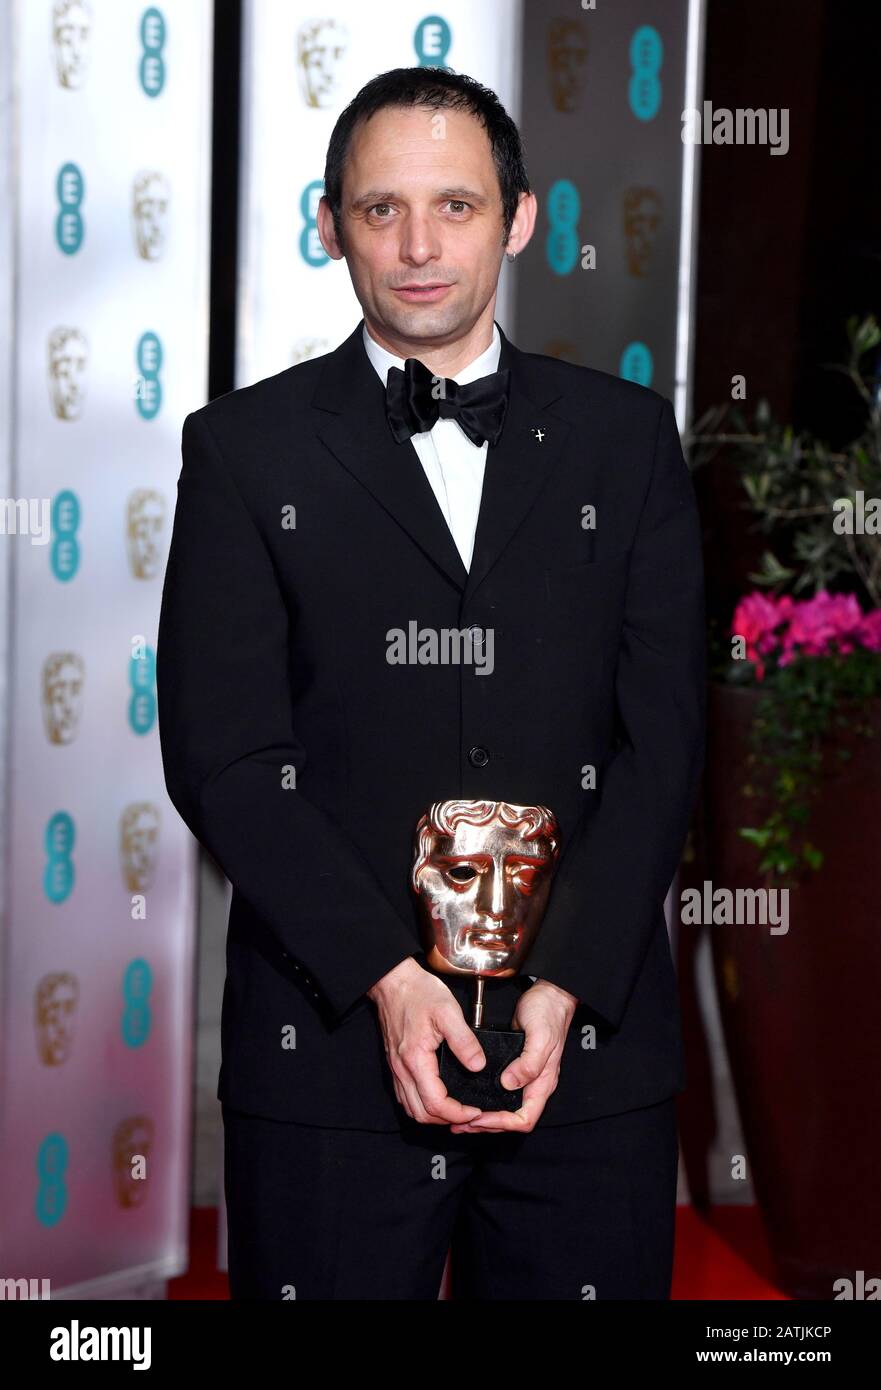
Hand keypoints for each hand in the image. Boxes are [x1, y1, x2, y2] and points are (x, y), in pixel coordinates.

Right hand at [367, 957, 486, 1125]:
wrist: (393, 982)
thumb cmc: (419, 993)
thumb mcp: (448, 1011)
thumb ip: (464, 1041)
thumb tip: (478, 1066)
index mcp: (416, 1059)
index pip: (435, 1103)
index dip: (457, 1114)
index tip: (476, 1111)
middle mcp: (402, 1069)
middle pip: (421, 1114)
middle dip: (447, 1120)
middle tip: (469, 1114)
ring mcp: (397, 1069)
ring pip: (412, 1108)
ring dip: (434, 1116)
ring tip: (456, 1110)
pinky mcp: (396, 1064)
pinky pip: (406, 1096)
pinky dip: (422, 1105)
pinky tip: (438, 1098)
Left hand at [449, 978, 577, 1133]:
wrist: (549, 994)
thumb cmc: (548, 1012)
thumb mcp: (541, 1035)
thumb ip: (529, 1063)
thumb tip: (509, 1083)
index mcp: (543, 1083)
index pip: (525, 1118)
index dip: (502, 1123)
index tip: (480, 1118)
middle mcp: (534, 1084)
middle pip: (511, 1118)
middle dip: (487, 1125)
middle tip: (461, 1124)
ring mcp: (523, 1076)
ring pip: (504, 1108)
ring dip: (483, 1117)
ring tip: (460, 1119)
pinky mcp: (513, 1067)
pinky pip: (499, 1092)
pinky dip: (484, 1100)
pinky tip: (470, 1097)